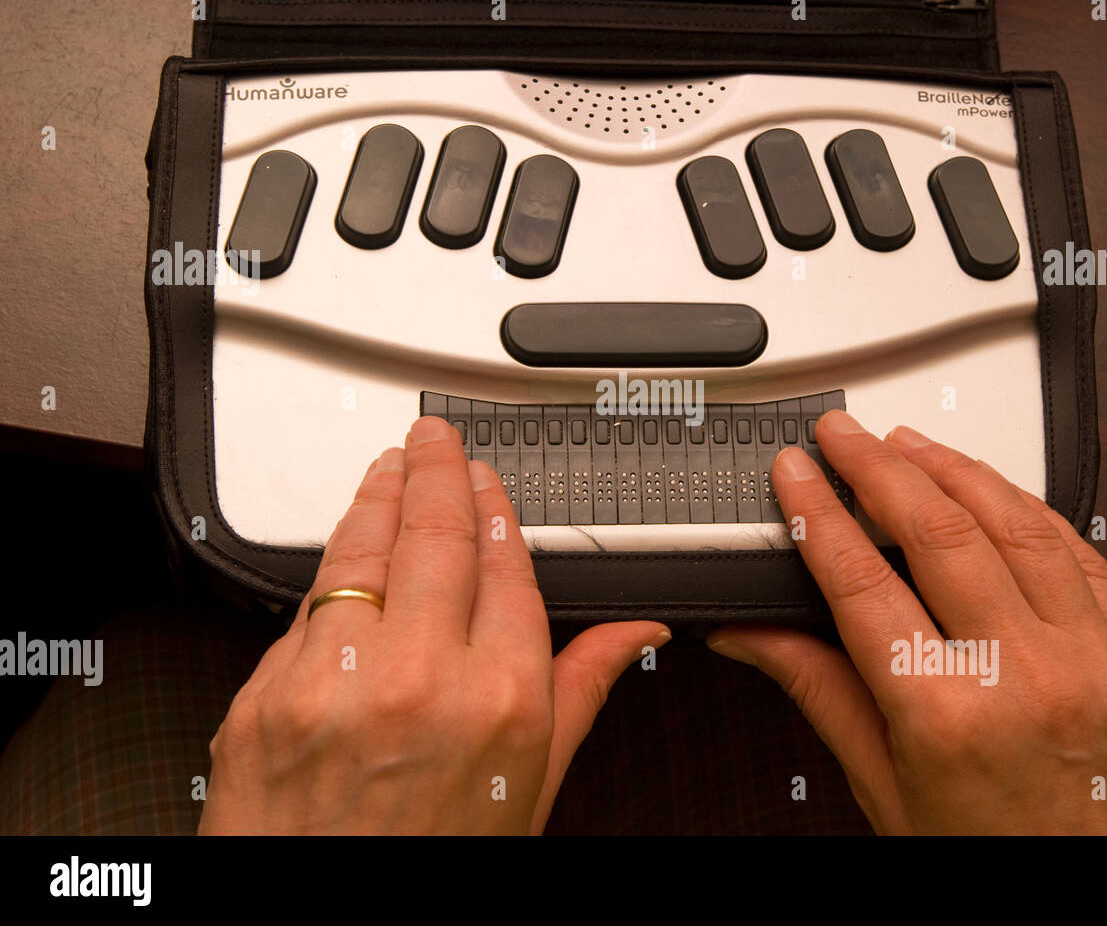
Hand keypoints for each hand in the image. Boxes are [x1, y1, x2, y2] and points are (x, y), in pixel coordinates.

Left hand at [199, 416, 667, 833]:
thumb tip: (637, 633)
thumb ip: (583, 690)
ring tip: (393, 464)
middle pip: (437, 536)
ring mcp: (339, 681)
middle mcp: (424, 679)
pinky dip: (332, 559)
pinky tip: (346, 538)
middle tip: (438, 441)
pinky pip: (308, 603)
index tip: (491, 486)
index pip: (505, 565)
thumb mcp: (531, 788)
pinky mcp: (269, 692)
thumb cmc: (431, 866)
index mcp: (504, 700)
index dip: (495, 510)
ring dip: (380, 494)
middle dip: (439, 472)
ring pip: (366, 551)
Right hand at [708, 411, 1106, 833]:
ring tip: (910, 445)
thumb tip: (749, 634)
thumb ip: (819, 691)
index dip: (816, 512)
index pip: (859, 580)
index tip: (796, 473)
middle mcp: (1025, 677)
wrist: (1103, 913)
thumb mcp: (885, 789)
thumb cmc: (992, 864)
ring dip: (956, 469)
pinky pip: (1083, 555)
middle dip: (879, 465)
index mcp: (945, 716)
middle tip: (844, 434)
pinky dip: (1030, 511)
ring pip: (1017, 523)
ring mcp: (1094, 661)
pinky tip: (994, 491)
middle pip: (938, 530)